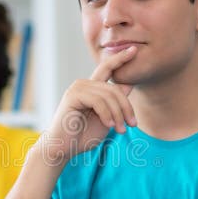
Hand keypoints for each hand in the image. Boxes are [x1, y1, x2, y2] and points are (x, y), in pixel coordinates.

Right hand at [41, 46, 138, 162]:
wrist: (63, 148)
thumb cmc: (82, 136)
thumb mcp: (106, 118)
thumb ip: (115, 102)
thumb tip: (130, 84)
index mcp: (91, 88)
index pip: (107, 68)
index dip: (120, 58)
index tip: (134, 50)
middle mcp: (83, 84)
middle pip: (114, 88)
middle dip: (126, 107)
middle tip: (132, 124)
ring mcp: (77, 88)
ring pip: (108, 95)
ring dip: (118, 114)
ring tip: (120, 130)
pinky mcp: (73, 96)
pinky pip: (98, 101)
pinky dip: (107, 114)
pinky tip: (108, 125)